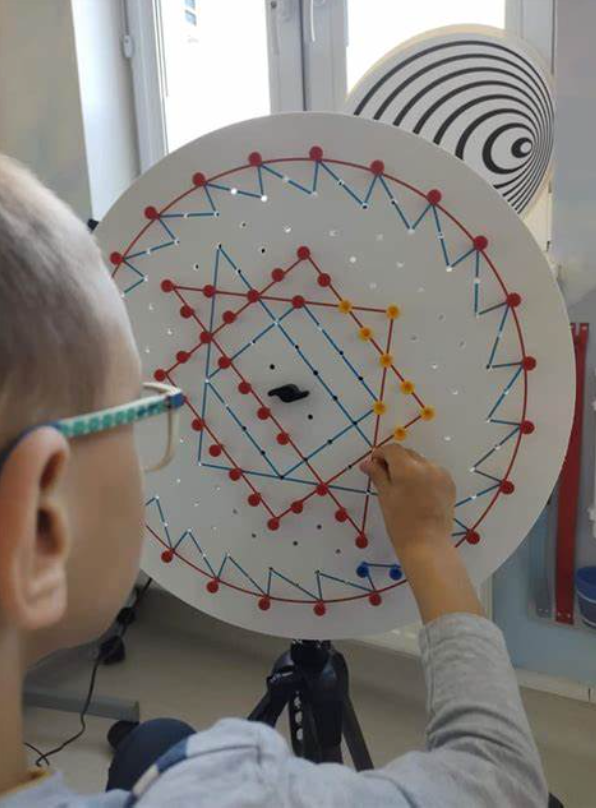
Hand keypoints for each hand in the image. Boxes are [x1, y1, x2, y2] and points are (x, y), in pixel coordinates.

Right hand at [361, 444, 482, 622]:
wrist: (427, 544)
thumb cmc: (400, 523)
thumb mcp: (385, 497)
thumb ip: (377, 475)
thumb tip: (367, 463)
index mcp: (408, 468)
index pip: (392, 450)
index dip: (381, 454)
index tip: (374, 464)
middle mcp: (426, 466)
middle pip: (407, 454)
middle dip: (395, 461)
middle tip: (385, 476)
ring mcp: (441, 474)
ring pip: (420, 462)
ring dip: (410, 467)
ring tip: (403, 487)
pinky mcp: (449, 483)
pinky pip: (433, 471)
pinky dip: (423, 475)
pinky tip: (418, 492)